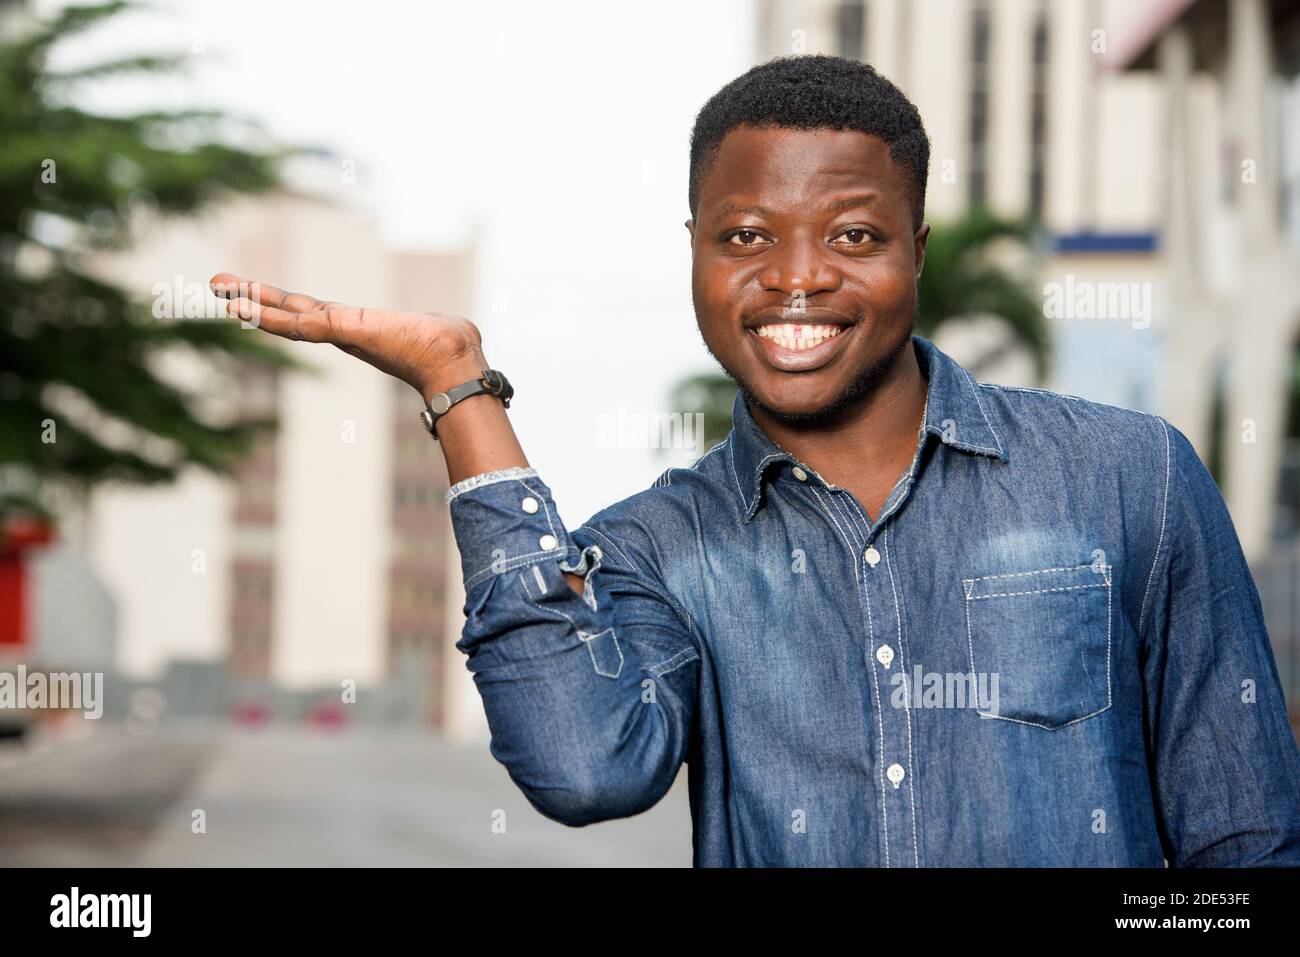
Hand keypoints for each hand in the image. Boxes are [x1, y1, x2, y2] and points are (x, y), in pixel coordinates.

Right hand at [209, 273, 486, 399]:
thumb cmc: (449, 346)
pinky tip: (244, 307)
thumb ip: (431, 328)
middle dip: (253, 300)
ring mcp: (342, 334)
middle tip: (216, 285)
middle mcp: (344, 332)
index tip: (252, 296)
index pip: (309, 313)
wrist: (454, 359)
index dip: (280, 305)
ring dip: (253, 305)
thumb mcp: (432, 327)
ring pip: (287, 318)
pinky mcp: (346, 331)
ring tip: (220, 292)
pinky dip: (271, 315)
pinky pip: (301, 322)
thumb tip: (453, 329)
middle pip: (288, 314)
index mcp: (357, 328)